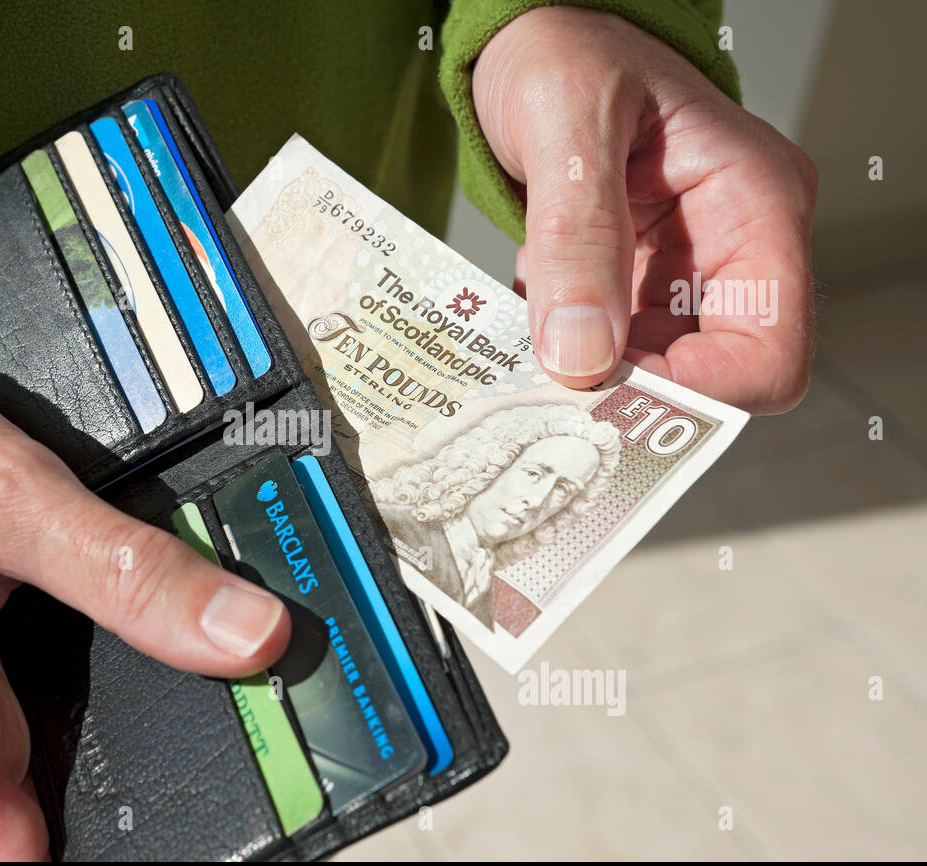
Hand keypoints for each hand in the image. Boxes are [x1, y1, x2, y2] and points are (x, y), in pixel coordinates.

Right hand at [0, 353, 288, 859]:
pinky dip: (83, 708)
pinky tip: (133, 672)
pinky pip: (27, 727)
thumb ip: (129, 571)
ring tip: (200, 702)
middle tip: (237, 741)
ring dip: (116, 749)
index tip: (198, 817)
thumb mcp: (17, 501)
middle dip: (137, 791)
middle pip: (45, 821)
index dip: (114, 846)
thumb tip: (248, 633)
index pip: (12, 864)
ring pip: (42, 774)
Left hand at [474, 6, 816, 413]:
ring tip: (528, 358)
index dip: (697, 395)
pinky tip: (527, 330)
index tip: (611, 399)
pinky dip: (569, 354)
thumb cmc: (569, 49)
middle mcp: (732, 247)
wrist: (538, 34)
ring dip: (592, 381)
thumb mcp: (568, 124)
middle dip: (636, 397)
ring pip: (656, 374)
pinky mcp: (635, 282)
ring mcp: (683, 270)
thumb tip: (579, 354)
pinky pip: (612, 350)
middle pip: (715, 378)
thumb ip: (576, 235)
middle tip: (551, 394)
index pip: (767, 351)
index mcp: (754, 204)